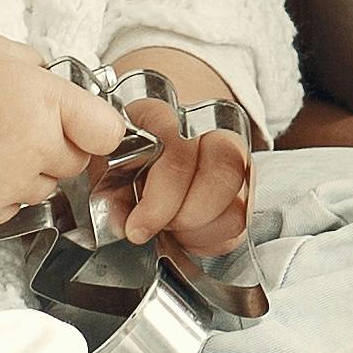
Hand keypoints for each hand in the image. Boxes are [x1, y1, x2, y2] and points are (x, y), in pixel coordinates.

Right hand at [0, 31, 85, 228]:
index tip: (84, 126)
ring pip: (44, 188)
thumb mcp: (7, 53)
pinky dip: (1, 194)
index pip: (108, 132)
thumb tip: (65, 96)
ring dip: (29, 172)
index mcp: (46, 101)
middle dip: (57, 148)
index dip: (97, 129)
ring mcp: (9, 182)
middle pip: (75, 163)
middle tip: (20, 129)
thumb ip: (46, 78)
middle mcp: (34, 146)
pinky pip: (14, 208)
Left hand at [62, 69, 258, 261]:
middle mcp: (209, 129)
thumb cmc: (123, 154)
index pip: (180, 152)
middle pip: (223, 171)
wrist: (148, 138)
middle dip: (188, 215)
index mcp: (165, 114)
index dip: (160, 199)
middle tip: (161, 229)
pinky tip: (189, 232)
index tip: (137, 228)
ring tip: (173, 230)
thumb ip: (110, 190)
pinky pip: (241, 222)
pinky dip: (213, 238)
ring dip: (201, 229)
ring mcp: (234, 156)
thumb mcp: (105, 164)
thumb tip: (123, 221)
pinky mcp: (246, 185)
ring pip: (238, 202)